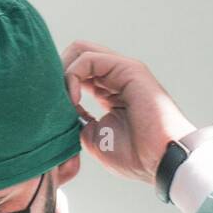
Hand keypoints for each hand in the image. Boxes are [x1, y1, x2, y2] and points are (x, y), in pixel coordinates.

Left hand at [62, 41, 196, 184]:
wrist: (161, 161)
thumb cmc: (135, 156)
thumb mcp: (93, 138)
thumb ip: (77, 120)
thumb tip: (60, 111)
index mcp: (108, 92)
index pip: (75, 73)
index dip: (57, 87)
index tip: (51, 112)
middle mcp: (115, 77)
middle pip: (75, 55)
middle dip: (56, 73)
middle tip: (52, 99)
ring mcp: (122, 70)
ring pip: (80, 51)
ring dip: (63, 74)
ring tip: (64, 101)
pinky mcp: (127, 68)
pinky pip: (88, 59)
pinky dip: (72, 76)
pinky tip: (73, 100)